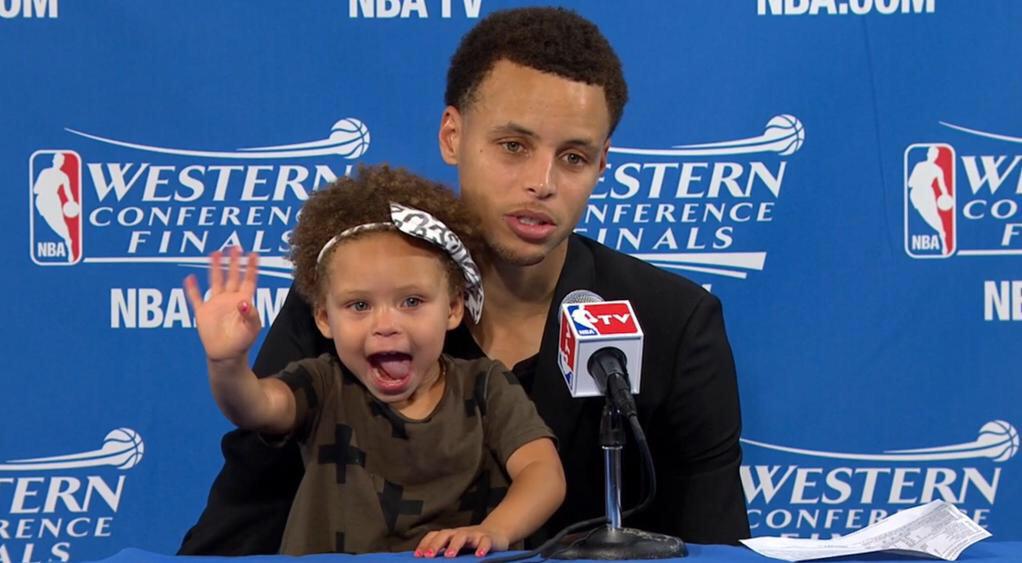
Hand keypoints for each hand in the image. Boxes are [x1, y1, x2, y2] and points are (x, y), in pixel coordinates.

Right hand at [184, 247, 261, 361]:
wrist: (227, 356)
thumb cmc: (243, 342)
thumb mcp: (252, 328)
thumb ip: (250, 314)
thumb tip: (243, 302)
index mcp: (244, 301)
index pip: (249, 280)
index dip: (252, 267)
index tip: (254, 254)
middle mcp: (230, 299)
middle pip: (232, 276)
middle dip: (234, 262)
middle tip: (235, 247)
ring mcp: (216, 304)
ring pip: (215, 281)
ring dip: (215, 268)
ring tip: (214, 253)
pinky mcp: (203, 313)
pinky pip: (195, 298)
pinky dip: (192, 288)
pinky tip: (189, 277)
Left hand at [414, 526, 510, 557]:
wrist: (495, 532)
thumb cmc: (472, 543)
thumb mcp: (457, 546)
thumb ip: (445, 551)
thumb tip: (428, 559)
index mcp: (450, 535)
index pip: (434, 536)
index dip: (425, 544)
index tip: (418, 555)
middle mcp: (460, 533)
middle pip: (445, 534)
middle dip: (436, 544)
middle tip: (429, 556)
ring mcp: (474, 535)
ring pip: (462, 536)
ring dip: (455, 545)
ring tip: (449, 556)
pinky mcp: (488, 539)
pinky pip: (485, 541)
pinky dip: (482, 548)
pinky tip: (479, 555)